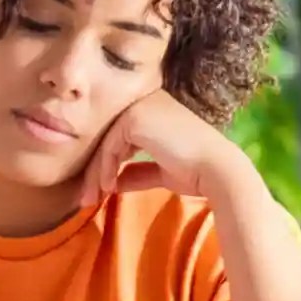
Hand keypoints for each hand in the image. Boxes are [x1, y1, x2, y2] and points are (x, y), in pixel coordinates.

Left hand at [78, 89, 241, 204]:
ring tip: (91, 199)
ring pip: (104, 142)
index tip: (98, 192)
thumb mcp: (159, 171)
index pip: (117, 136)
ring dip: (95, 173)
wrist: (215, 170)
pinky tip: (108, 187)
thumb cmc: (194, 171)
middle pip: (107, 137)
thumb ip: (136, 172)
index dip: (105, 165)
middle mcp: (144, 101)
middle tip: (85, 198)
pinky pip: (109, 145)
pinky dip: (104, 168)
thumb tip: (112, 183)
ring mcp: (139, 105)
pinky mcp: (134, 116)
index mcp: (152, 109)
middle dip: (95, 171)